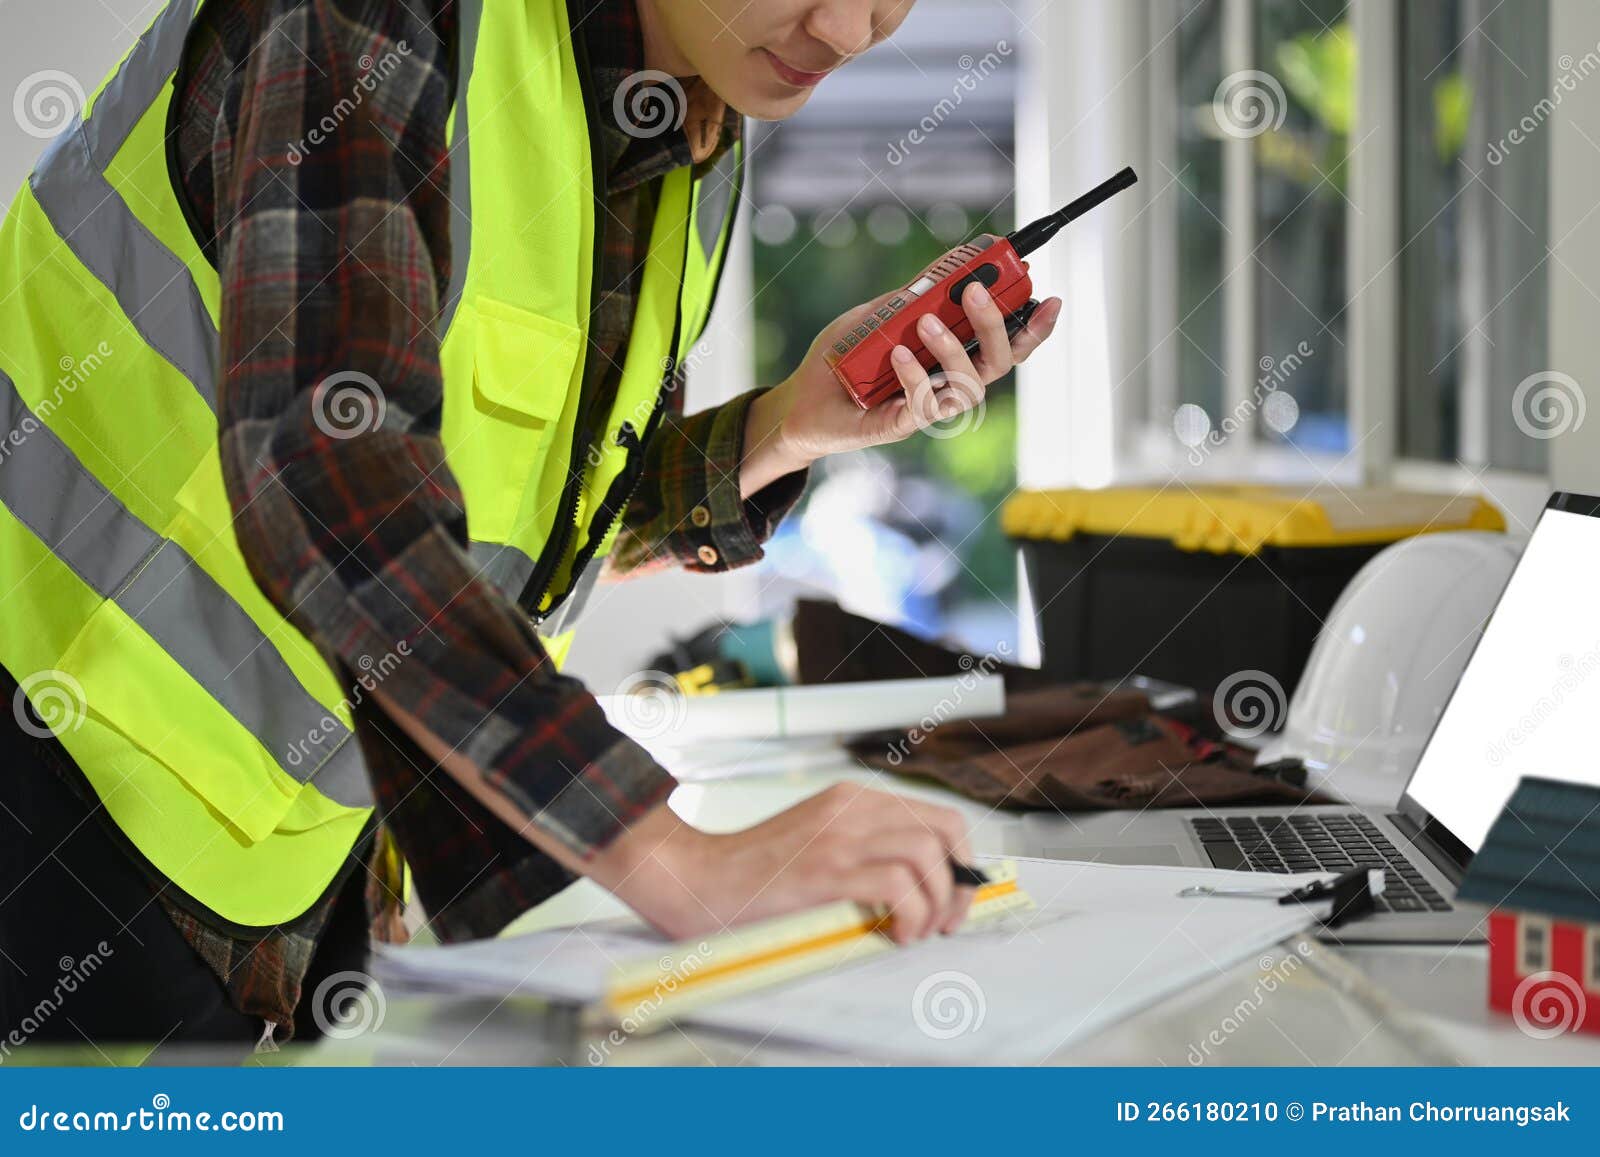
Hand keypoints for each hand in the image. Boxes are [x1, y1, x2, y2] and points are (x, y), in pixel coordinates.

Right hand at [591, 783, 975, 944]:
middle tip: (946, 921)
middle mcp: (852, 808)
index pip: (937, 816)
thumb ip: (861, 852)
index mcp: (851, 800)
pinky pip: (898, 885)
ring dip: (935, 902)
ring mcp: (839, 836)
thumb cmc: (750, 876)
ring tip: (915, 932)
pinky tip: (893, 934)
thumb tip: (920, 888)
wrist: (694, 878)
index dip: (960, 860)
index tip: (955, 898)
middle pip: (943, 830)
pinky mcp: (826, 869)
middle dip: (960, 882)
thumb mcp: (816, 846)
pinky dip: (910, 915)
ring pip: (927, 855)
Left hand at [741, 239, 1063, 495]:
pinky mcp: (902, 426)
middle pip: (998, 362)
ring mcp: (929, 408)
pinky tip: (897, 354)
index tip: (1049, 297)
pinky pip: (924, 405)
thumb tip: (949, 266)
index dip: (1032, 326)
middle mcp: (949, 384)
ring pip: (968, 386)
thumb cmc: (843, 358)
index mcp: (952, 357)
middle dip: (996, 326)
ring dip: (953, 349)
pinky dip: (914, 375)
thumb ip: (912, 296)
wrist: (801, 400)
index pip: (1005, 344)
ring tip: (926, 322)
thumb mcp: (877, 316)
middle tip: (977, 292)